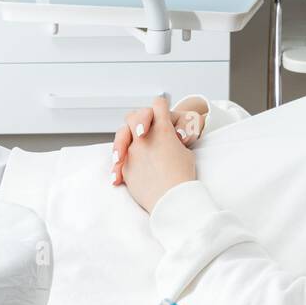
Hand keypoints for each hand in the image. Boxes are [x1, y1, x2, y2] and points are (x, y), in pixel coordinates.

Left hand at [112, 97, 196, 211]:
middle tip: (144, 131)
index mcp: (163, 129)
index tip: (162, 112)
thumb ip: (172, 141)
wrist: (171, 199)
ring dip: (126, 138)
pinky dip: (123, 159)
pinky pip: (120, 157)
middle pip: (134, 116)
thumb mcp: (185, 152)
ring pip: (122, 134)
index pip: (159, 105)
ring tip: (130, 147)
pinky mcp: (124, 167)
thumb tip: (166, 143)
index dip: (162, 107)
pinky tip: (124, 168)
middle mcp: (144, 137)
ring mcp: (132, 151)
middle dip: (139, 120)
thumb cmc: (183, 175)